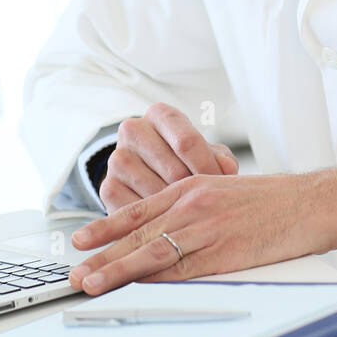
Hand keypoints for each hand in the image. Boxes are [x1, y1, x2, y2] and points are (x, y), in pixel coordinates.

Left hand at [68, 166, 336, 294]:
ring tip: (91, 284)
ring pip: (152, 251)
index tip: (81, 242)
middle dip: (102, 255)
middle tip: (75, 272)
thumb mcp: (225, 190)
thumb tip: (170, 231)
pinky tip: (135, 291)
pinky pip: (182, 269)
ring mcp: (206, 228)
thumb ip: (196, 207)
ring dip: (117, 270)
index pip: (139, 210)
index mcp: (191, 187)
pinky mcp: (223, 252)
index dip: (106, 227)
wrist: (310, 201)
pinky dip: (155, 281)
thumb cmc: (273, 199)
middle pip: (137, 233)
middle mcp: (193, 205)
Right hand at [98, 102, 238, 210]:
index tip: (222, 186)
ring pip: (155, 192)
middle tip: (209, 207)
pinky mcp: (108, 188)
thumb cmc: (186, 162)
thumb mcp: (207, 154)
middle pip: (173, 169)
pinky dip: (156, 221)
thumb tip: (228, 170)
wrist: (150, 175)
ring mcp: (117, 159)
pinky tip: (169, 221)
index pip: (186, 140)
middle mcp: (133, 130)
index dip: (208, 167)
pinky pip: (138, 212)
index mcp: (159, 114)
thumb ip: (220, 159)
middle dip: (194, 192)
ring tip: (191, 215)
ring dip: (176, 209)